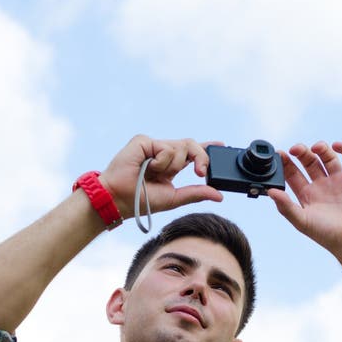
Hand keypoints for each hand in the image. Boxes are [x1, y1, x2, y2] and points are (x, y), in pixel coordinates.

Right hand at [100, 135, 223, 217]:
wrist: (119, 198)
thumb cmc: (141, 201)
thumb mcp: (174, 198)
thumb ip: (196, 193)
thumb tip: (219, 195)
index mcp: (170, 167)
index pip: (191, 154)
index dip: (207, 149)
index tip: (222, 146)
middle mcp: (162, 154)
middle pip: (191, 146)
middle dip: (201, 158)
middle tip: (201, 173)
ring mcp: (153, 146)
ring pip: (181, 147)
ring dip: (173, 165)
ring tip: (154, 174)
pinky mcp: (143, 141)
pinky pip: (166, 147)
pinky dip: (161, 161)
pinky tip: (147, 167)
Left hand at [268, 142, 341, 258]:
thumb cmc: (326, 234)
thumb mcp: (302, 221)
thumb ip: (285, 206)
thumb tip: (270, 191)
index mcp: (306, 195)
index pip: (293, 174)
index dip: (285, 163)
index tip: (279, 154)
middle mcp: (321, 186)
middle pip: (309, 162)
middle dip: (301, 153)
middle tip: (295, 149)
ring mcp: (338, 180)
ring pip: (328, 157)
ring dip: (321, 148)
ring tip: (316, 147)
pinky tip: (337, 146)